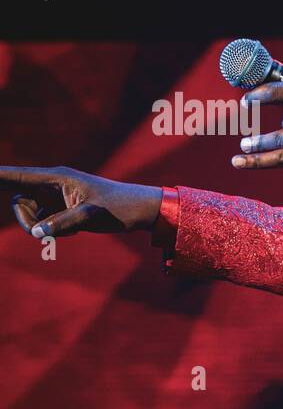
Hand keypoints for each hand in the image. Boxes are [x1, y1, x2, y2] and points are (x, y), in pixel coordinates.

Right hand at [0, 166, 161, 237]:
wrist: (141, 210)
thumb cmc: (120, 208)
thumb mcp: (92, 216)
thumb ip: (63, 223)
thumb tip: (36, 232)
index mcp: (56, 177)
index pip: (15, 176)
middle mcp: (52, 184)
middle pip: (19, 201)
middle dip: (28, 220)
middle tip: (46, 233)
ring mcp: (56, 196)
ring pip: (31, 213)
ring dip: (43, 227)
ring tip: (71, 231)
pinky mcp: (62, 208)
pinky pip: (44, 221)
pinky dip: (53, 230)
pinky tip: (76, 231)